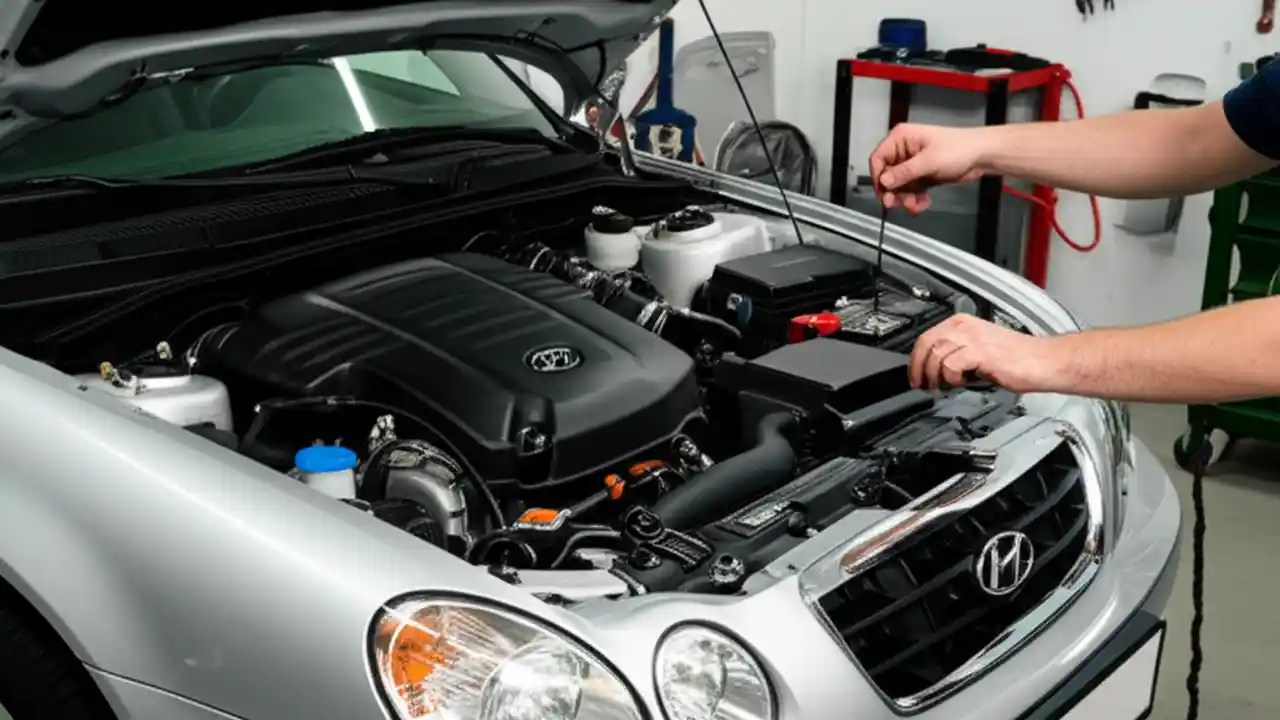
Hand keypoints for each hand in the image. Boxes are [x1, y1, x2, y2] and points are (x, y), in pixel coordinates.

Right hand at [869, 124, 989, 213]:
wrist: (982, 156)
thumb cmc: (960, 148)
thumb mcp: (928, 161)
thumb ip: (903, 173)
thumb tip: (884, 181)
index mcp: (902, 138)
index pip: (878, 158)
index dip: (878, 177)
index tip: (883, 192)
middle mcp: (905, 150)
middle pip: (887, 175)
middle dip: (893, 192)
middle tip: (895, 203)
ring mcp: (913, 164)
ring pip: (899, 186)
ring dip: (905, 198)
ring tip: (915, 204)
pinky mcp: (922, 175)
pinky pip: (910, 191)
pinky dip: (914, 199)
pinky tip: (922, 203)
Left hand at [909, 314, 1064, 393]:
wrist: (1044, 362)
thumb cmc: (1019, 360)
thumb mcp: (979, 351)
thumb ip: (957, 355)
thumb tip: (936, 371)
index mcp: (964, 323)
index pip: (927, 336)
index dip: (916, 359)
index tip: (916, 375)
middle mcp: (966, 326)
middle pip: (925, 343)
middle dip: (918, 368)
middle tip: (922, 384)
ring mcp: (973, 337)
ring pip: (935, 354)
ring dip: (934, 375)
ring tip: (944, 385)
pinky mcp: (981, 352)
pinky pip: (950, 364)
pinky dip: (950, 377)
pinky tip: (961, 382)